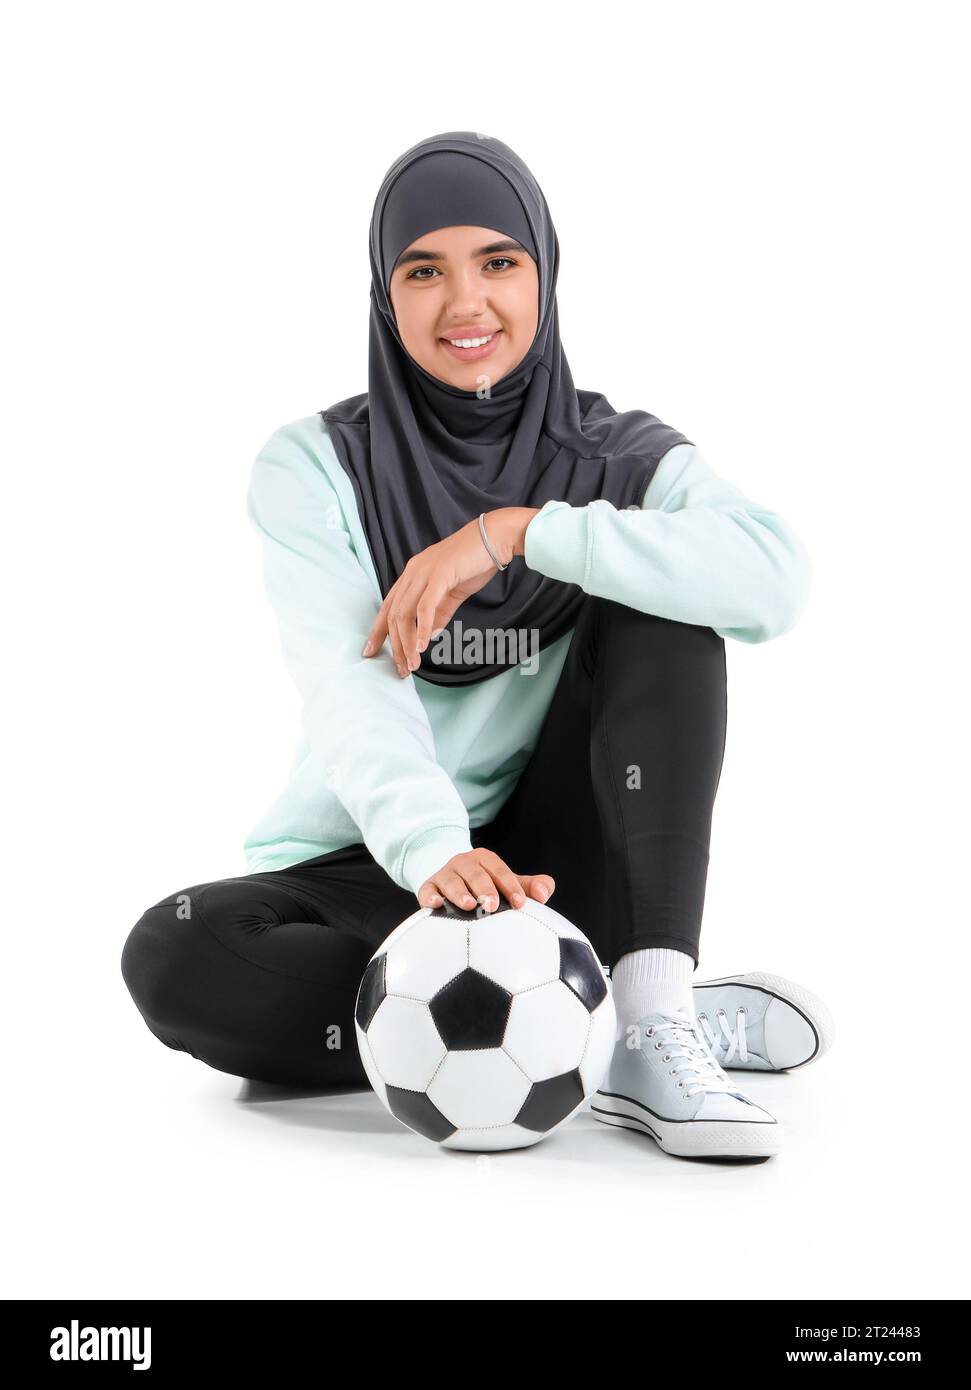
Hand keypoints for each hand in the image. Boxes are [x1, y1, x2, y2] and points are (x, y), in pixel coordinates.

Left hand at [362, 507, 538, 677]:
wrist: (495, 537)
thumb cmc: (474, 563)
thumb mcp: (452, 593)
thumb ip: (439, 614)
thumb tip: (429, 636)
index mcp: (412, 575)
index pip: (388, 607)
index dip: (378, 631)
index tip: (371, 652)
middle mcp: (412, 572)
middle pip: (393, 614)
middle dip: (395, 645)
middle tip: (402, 670)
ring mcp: (424, 572)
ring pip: (405, 613)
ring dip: (407, 642)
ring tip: (412, 664)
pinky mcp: (439, 575)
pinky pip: (425, 606)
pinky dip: (422, 628)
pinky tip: (423, 646)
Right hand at [416, 848, 554, 913]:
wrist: (451, 880)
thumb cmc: (485, 886)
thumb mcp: (506, 883)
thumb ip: (529, 886)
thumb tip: (544, 892)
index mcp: (485, 860)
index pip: (500, 870)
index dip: (511, 886)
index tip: (520, 904)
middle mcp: (464, 863)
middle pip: (475, 873)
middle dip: (485, 889)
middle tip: (493, 906)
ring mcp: (445, 874)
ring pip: (451, 880)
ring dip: (459, 892)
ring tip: (469, 905)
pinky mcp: (428, 887)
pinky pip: (427, 890)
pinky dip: (430, 896)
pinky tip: (435, 905)